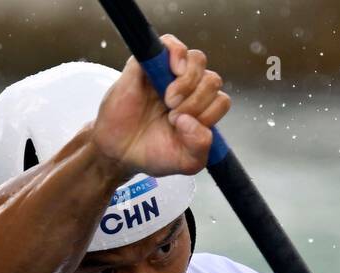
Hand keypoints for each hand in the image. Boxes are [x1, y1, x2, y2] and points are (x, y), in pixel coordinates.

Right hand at [91, 34, 230, 177]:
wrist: (118, 152)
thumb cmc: (151, 153)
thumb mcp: (186, 161)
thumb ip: (201, 146)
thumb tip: (194, 121)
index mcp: (200, 109)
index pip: (220, 100)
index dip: (209, 114)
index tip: (185, 128)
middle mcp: (188, 89)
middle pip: (212, 80)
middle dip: (197, 102)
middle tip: (174, 117)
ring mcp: (168, 75)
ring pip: (197, 60)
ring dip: (189, 82)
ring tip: (169, 100)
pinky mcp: (146, 64)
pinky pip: (169, 42)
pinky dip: (177, 53)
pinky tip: (172, 71)